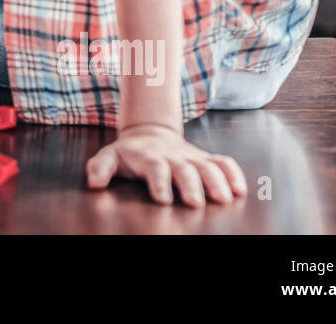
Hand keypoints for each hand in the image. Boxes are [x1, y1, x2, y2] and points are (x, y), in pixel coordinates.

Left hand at [85, 123, 247, 205]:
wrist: (149, 133)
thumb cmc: (128, 154)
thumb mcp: (109, 157)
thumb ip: (100, 168)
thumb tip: (94, 182)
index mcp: (149, 157)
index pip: (154, 168)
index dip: (158, 182)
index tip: (162, 199)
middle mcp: (173, 157)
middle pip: (185, 169)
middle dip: (191, 184)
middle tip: (195, 202)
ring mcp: (191, 157)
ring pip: (208, 165)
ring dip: (217, 180)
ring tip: (224, 199)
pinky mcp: (205, 158)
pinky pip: (223, 162)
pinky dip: (233, 173)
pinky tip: (241, 189)